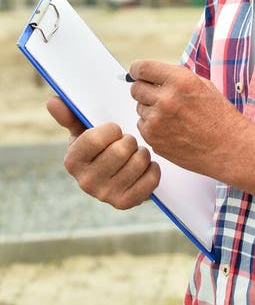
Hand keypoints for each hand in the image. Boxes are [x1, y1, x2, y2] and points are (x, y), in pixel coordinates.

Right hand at [46, 95, 159, 209]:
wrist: (114, 178)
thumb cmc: (99, 149)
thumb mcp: (84, 132)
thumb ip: (70, 115)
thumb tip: (52, 101)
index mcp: (73, 161)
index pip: (96, 138)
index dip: (112, 130)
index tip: (114, 131)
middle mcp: (86, 182)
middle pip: (121, 150)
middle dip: (129, 140)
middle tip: (127, 143)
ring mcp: (105, 195)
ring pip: (139, 161)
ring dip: (142, 153)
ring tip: (135, 154)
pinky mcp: (126, 203)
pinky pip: (151, 178)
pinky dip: (152, 168)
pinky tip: (144, 168)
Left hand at [129, 60, 247, 177]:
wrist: (228, 147)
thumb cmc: (219, 117)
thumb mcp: (203, 85)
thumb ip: (175, 78)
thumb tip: (154, 75)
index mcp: (179, 82)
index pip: (142, 68)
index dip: (138, 70)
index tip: (138, 72)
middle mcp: (166, 100)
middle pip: (136, 89)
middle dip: (145, 89)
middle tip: (158, 95)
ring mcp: (157, 122)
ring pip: (139, 108)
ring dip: (150, 109)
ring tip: (173, 116)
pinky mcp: (153, 140)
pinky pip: (142, 126)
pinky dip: (152, 126)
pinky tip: (172, 128)